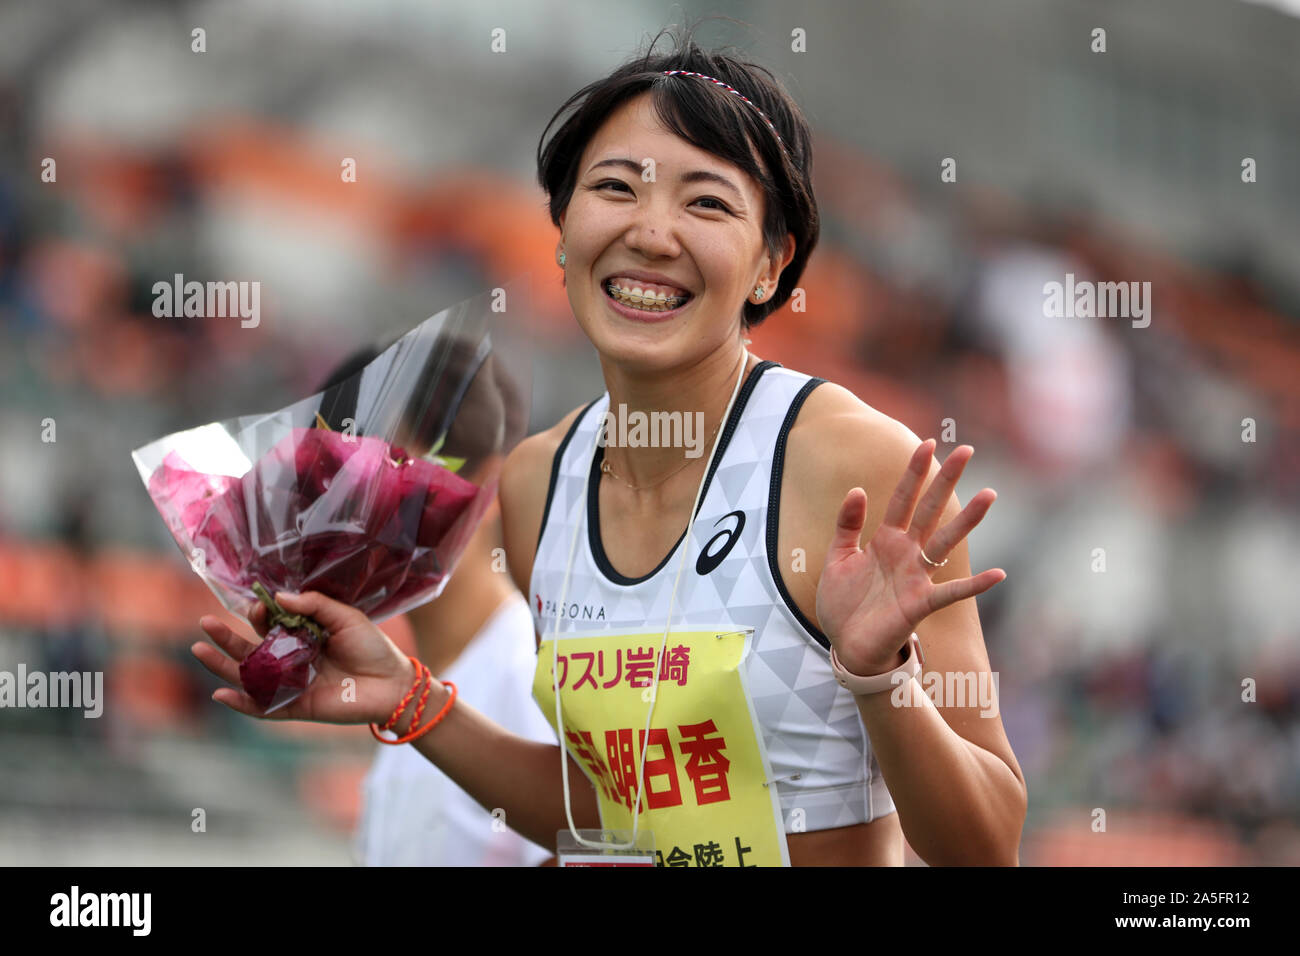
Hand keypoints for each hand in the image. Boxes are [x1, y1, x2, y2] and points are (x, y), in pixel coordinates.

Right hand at [192, 591, 415, 724]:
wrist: (393, 683)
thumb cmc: (373, 647)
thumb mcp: (345, 617)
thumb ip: (313, 605)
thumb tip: (279, 597)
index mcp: (302, 637)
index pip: (269, 626)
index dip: (259, 615)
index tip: (258, 605)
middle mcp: (292, 660)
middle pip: (250, 650)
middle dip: (226, 637)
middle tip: (205, 623)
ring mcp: (291, 684)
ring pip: (248, 677)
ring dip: (222, 666)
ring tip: (199, 650)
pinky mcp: (296, 707)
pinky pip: (263, 706)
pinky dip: (242, 702)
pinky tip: (221, 693)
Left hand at [815, 440, 1005, 675]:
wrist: (846, 646)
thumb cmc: (844, 603)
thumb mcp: (837, 558)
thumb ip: (848, 525)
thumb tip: (858, 489)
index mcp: (885, 540)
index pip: (903, 499)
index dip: (914, 472)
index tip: (927, 443)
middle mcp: (906, 553)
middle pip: (930, 510)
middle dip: (946, 481)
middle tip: (966, 450)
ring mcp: (916, 577)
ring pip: (945, 541)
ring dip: (967, 520)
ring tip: (989, 495)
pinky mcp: (919, 604)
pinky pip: (950, 592)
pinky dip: (974, 584)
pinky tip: (998, 574)